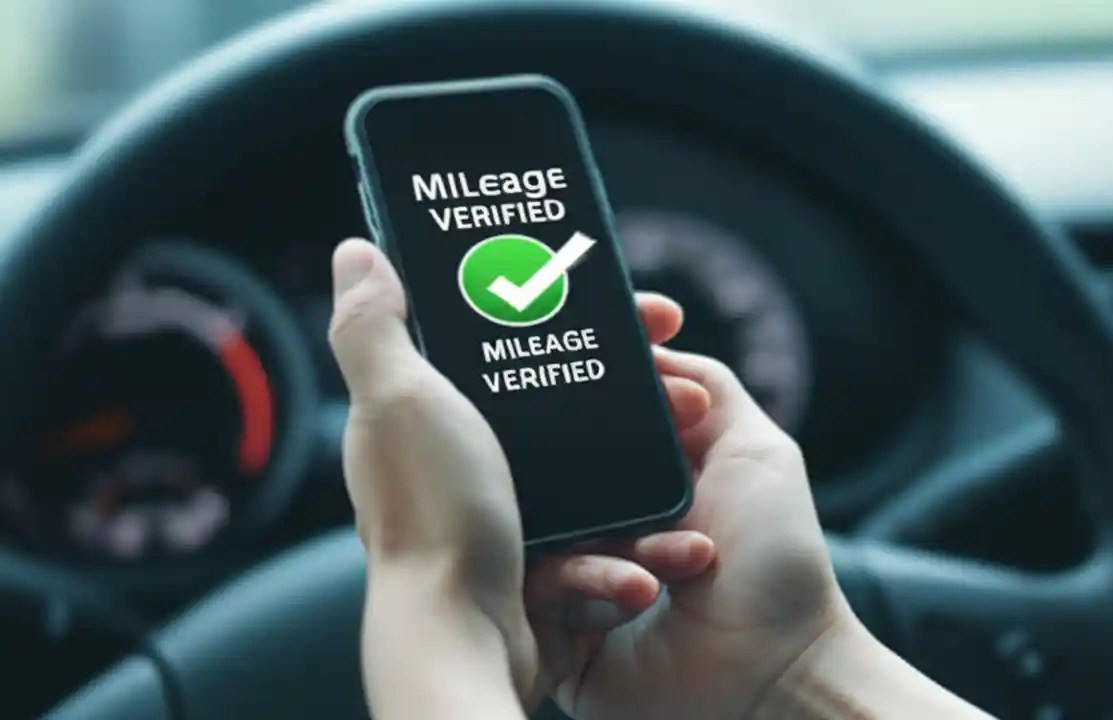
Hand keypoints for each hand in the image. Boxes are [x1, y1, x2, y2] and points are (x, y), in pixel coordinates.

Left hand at [329, 239, 717, 717]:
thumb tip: (359, 251)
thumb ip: (374, 325)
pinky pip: (602, 528)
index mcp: (425, 409)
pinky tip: (658, 535)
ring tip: (691, 444)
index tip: (623, 303)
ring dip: (648, 460)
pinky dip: (634, 533)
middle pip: (557, 398)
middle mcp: (460, 457)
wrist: (463, 637)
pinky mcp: (538, 555)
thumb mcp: (399, 400)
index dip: (562, 310)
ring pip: (592, 465)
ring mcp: (502, 509)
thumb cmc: (432, 515)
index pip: (503, 336)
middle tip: (680, 383)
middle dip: (630, 386)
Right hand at [525, 341, 846, 718]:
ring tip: (681, 561)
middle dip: (578, 465)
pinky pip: (535, 591)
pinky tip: (641, 595)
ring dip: (608, 540)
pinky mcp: (558, 632)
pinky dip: (589, 586)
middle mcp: (601, 520)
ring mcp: (576, 575)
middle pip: (546, 468)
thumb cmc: (778, 561)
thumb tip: (650, 347)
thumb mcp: (759, 450)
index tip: (567, 350)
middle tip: (613, 479)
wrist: (776, 671)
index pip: (584, 421)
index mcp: (638, 477)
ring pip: (540, 528)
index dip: (573, 386)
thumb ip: (710, 386)